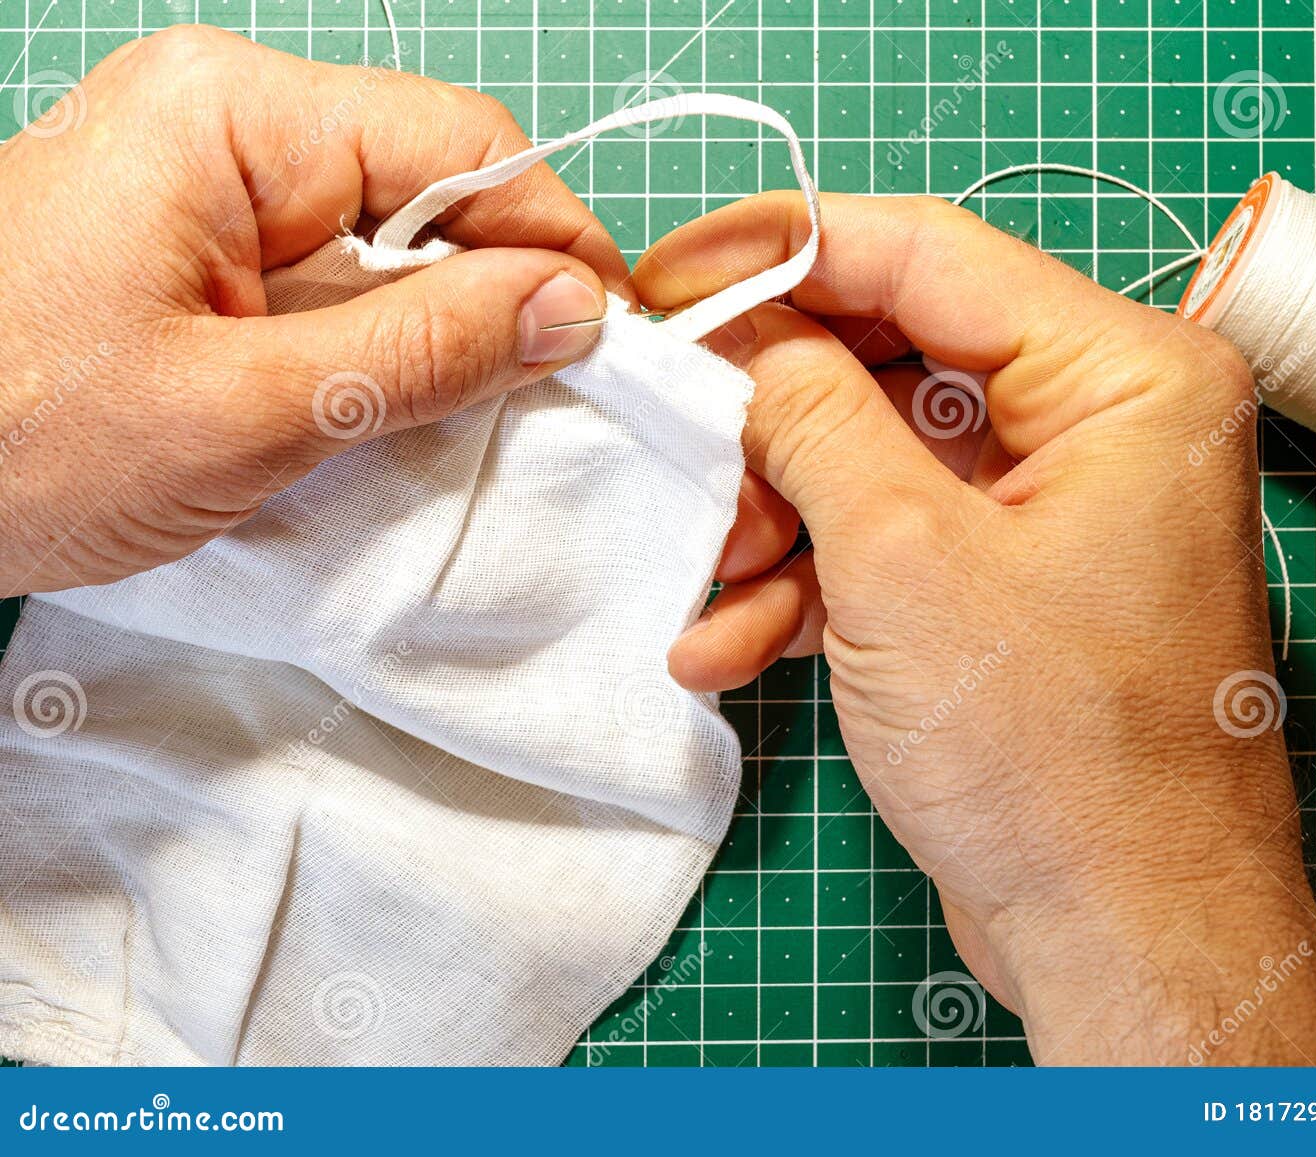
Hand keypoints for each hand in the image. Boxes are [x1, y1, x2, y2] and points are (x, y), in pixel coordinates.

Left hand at [0, 26, 625, 595]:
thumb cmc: (8, 434)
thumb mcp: (247, 410)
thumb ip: (424, 352)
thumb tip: (576, 311)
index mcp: (235, 116)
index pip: (463, 146)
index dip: (555, 242)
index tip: (613, 347)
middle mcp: (229, 129)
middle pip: (434, 192)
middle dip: (503, 298)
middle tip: (551, 407)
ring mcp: (210, 193)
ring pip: (391, 250)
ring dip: (442, 340)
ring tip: (476, 430)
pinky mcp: (201, 259)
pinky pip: (334, 290)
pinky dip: (381, 360)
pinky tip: (397, 425)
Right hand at [634, 194, 1315, 1064]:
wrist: (1124, 937)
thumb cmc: (1062, 764)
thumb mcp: (905, 563)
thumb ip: (820, 421)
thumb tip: (761, 348)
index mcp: (1127, 378)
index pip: (930, 255)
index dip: (787, 250)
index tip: (677, 270)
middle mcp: (1106, 426)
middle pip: (896, 360)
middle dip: (774, 422)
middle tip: (677, 437)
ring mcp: (1060, 510)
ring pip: (881, 458)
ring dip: (779, 521)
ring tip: (715, 586)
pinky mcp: (1017, 584)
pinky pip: (898, 541)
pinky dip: (814, 585)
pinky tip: (732, 644)